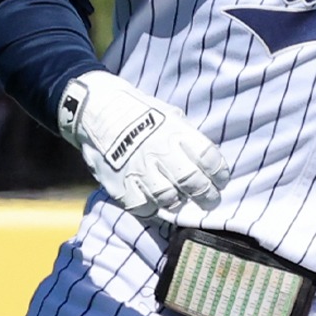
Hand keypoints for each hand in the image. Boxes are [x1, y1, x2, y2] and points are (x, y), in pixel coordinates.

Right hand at [57, 70, 229, 217]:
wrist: (94, 108)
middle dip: (207, 196)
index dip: (220, 174)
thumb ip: (186, 137)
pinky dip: (151, 207)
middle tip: (209, 200)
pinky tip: (152, 200)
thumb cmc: (137, 112)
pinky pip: (143, 207)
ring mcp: (138, 168)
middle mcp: (159, 150)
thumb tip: (205, 162)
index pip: (209, 158)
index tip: (220, 181)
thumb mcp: (168, 114)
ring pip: (170, 200)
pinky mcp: (119, 184)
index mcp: (175, 130)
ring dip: (179, 203)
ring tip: (179, 199)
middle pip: (193, 183)